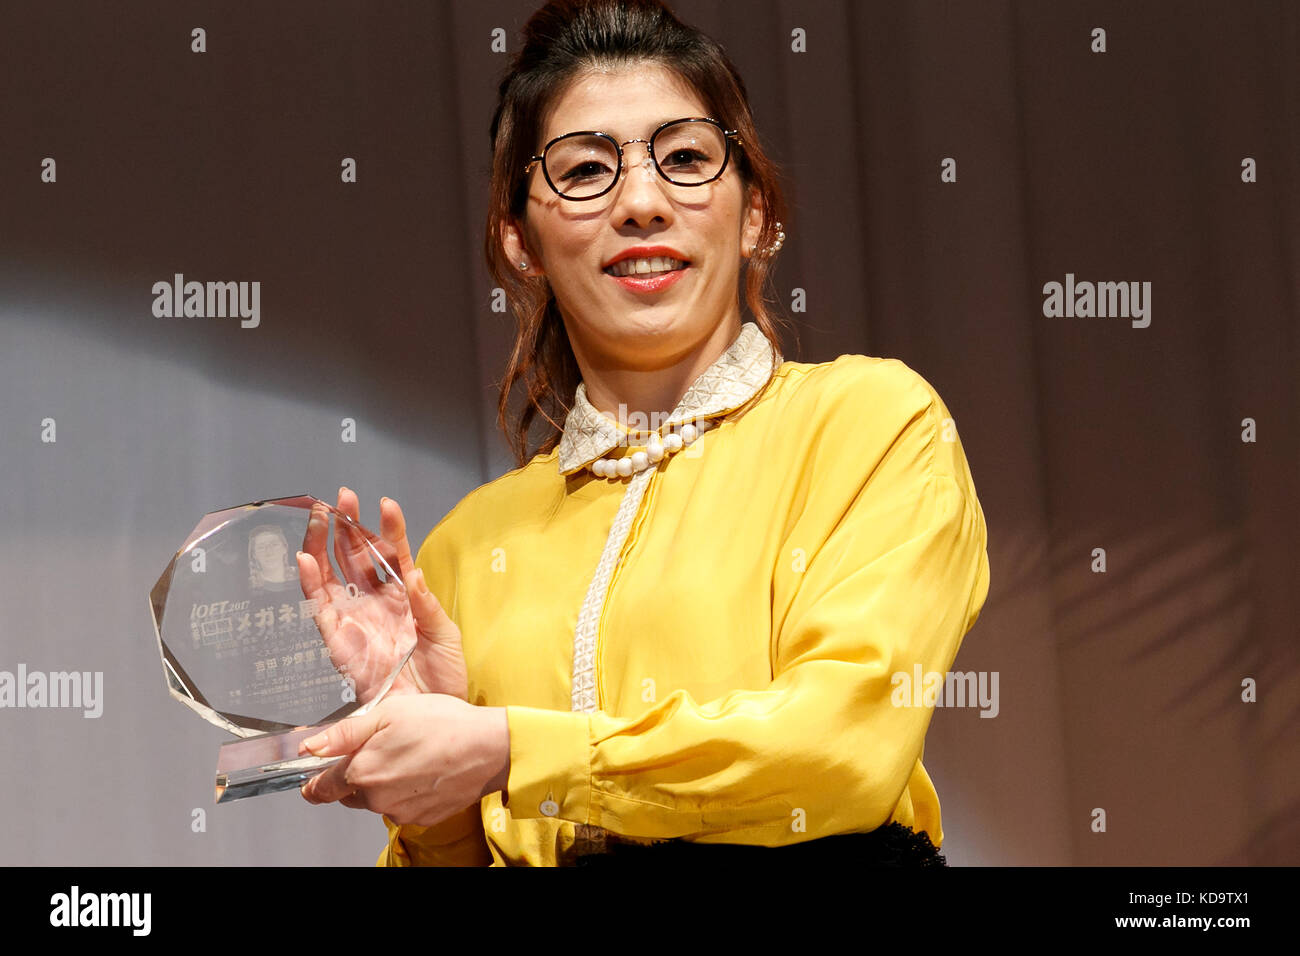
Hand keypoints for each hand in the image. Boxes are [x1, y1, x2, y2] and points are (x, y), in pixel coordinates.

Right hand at [297, 486, 468, 701]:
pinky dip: (311, 584)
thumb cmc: (442, 678)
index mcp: (404, 599)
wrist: (431, 717)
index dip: (388, 529)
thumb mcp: (444, 635)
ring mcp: (357, 621)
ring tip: (322, 515)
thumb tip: (414, 572)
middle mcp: (376, 605)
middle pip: (356, 558)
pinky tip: (306, 558)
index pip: (393, 556)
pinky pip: (321, 609)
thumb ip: (427, 604)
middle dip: (349, 525)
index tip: (386, 503)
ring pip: (333, 575)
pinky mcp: (340, 642)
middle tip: (344, 496)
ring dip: (325, 545)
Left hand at [298, 694, 509, 826]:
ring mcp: (400, 812)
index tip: (311, 780)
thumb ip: (344, 733)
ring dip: (383, 784)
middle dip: (356, 775)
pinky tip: (424, 770)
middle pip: (350, 793)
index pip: (321, 788)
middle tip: (381, 749)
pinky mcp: (423, 818)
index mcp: (362, 772)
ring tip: (410, 756)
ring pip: (377, 800)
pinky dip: (407, 792)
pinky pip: (403, 806)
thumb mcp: (388, 713)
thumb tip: (310, 747)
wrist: (489, 748)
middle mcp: (377, 799)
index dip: (314, 782)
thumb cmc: (442, 724)